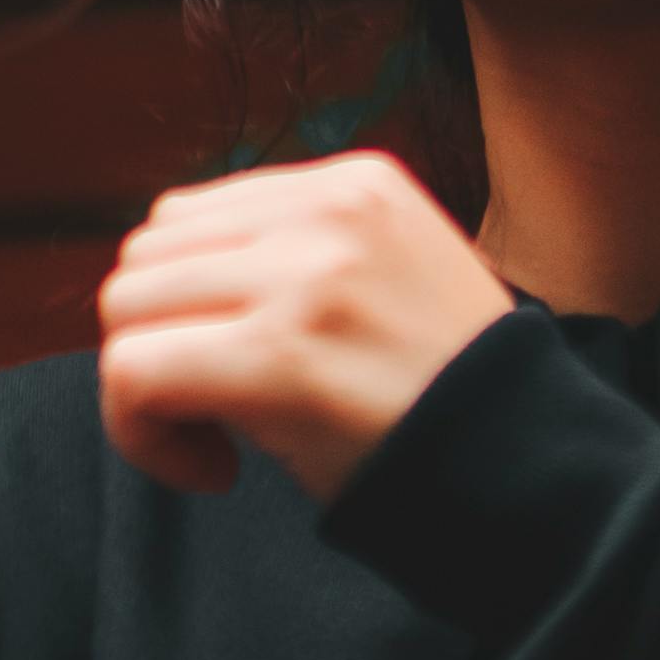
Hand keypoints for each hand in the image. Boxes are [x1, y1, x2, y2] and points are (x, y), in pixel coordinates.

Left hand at [95, 150, 514, 501]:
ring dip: (149, 391)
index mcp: (357, 183)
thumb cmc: (452, 406)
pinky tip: (213, 472)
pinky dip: (143, 437)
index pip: (191, 216)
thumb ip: (297, 256)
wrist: (534, 477)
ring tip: (221, 442)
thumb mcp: (391, 283)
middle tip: (223, 417)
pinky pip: (133, 373)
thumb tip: (166, 278)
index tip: (240, 377)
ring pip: (125, 308)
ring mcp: (304, 277)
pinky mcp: (279, 357)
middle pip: (146, 256)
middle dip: (161, 343)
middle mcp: (328, 211)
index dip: (188, 307)